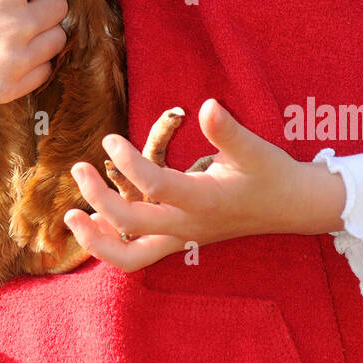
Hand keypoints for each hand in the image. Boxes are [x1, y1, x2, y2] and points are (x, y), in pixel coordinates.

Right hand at [0, 0, 68, 101]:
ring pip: (57, 39)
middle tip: (23, 4)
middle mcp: (17, 24)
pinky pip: (44, 72)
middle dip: (44, 1)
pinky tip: (12, 52)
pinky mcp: (7, 87)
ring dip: (43, 32)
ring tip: (19, 28)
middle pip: (60, 7)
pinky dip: (34, 63)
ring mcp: (14, 59)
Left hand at [63, 99, 346, 270]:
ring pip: (130, 256)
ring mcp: (182, 238)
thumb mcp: (254, 149)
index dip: (128, 163)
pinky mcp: (180, 240)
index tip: (109, 139)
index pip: (155, 187)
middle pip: (131, 225)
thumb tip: (206, 105)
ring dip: (97, 240)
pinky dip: (110, 244)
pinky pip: (137, 253)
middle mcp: (188, 226)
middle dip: (98, 199)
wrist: (291, 207)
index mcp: (204, 201)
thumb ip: (228, 130)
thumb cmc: (271, 173)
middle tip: (79, 167)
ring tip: (71, 217)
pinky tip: (92, 222)